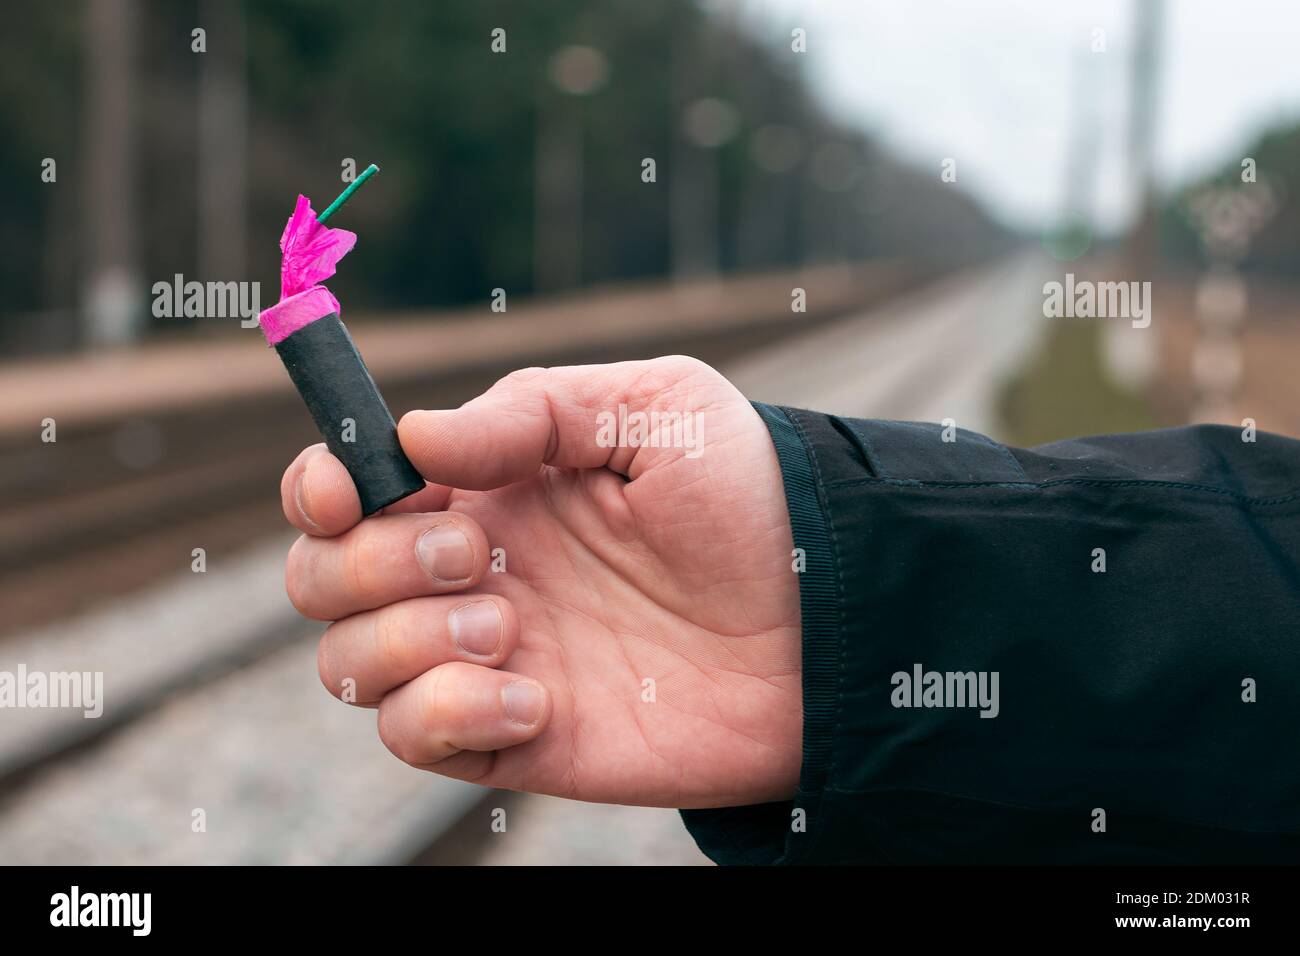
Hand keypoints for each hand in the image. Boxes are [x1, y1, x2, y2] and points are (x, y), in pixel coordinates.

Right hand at [280, 356, 801, 807]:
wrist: (824, 619)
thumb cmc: (749, 498)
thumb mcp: (655, 407)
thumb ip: (531, 410)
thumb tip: (411, 440)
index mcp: (487, 488)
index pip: (347, 489)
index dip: (319, 486)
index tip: (347, 491)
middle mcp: (470, 571)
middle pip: (322, 579)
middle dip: (369, 564)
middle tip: (478, 556)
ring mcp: (487, 657)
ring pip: (349, 664)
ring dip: (405, 641)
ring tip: (512, 627)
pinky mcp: (515, 736)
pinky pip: (413, 738)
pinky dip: (446, 715)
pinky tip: (534, 698)